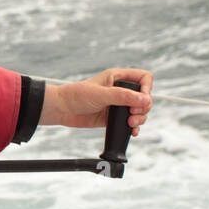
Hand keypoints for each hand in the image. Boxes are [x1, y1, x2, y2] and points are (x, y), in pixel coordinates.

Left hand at [39, 68, 153, 136]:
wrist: (61, 110)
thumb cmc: (76, 96)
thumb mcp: (101, 94)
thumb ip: (123, 97)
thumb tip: (145, 99)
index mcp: (118, 77)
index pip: (143, 78)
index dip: (147, 88)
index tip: (141, 99)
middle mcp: (120, 90)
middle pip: (145, 97)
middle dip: (143, 107)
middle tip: (132, 114)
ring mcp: (118, 104)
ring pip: (140, 110)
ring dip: (140, 118)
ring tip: (130, 124)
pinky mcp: (113, 117)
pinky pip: (130, 122)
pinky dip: (134, 127)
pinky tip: (132, 131)